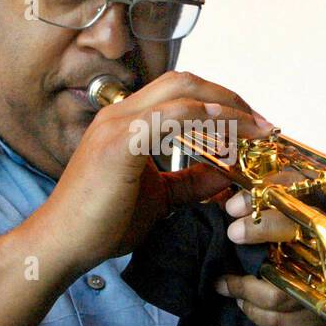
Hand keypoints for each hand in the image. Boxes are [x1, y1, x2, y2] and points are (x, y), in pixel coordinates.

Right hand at [39, 71, 273, 273]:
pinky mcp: (119, 143)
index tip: (253, 125)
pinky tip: (227, 137)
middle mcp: (121, 113)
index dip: (220, 101)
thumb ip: (189, 182)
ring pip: (182, 92)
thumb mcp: (159, 197)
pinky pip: (170, 117)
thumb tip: (225, 177)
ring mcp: (118, 124)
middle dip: (231, 97)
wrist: (62, 244)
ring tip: (257, 130)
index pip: (181, 91)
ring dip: (227, 107)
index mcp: (127, 120)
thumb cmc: (101, 223)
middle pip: (186, 80)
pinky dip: (204, 120)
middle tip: (263, 124)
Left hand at [214, 175, 325, 325]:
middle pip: (303, 230)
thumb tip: (213, 192)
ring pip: (284, 289)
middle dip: (260, 230)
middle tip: (231, 235)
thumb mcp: (276, 212)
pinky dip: (256, 313)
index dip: (266, 193)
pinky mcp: (323, 312)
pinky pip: (282, 319)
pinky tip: (241, 302)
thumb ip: (250, 202)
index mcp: (320, 206)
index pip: (300, 189)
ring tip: (223, 282)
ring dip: (246, 287)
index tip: (232, 205)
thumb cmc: (290, 238)